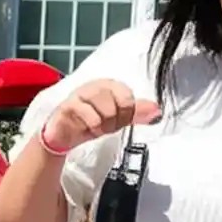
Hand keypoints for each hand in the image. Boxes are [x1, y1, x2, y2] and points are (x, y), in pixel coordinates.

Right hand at [41, 79, 161, 151]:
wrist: (64, 135)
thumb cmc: (90, 122)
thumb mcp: (117, 119)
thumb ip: (136, 113)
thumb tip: (157, 111)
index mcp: (109, 86)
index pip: (128, 96)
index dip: (128, 112)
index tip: (121, 121)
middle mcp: (95, 86)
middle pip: (119, 102)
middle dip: (116, 121)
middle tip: (108, 127)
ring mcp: (80, 95)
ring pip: (105, 108)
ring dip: (104, 124)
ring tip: (98, 129)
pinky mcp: (67, 106)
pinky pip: (87, 114)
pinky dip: (92, 126)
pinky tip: (88, 130)